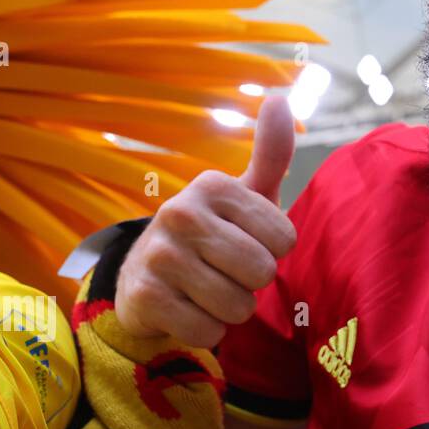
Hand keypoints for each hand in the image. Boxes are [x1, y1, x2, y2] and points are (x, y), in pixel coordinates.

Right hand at [115, 96, 297, 347]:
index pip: (285, 239)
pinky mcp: (144, 298)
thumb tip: (279, 97)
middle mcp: (181, 213)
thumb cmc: (215, 234)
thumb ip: (270, 152)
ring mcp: (159, 255)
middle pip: (262, 272)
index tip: (248, 243)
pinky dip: (207, 331)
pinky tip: (189, 311)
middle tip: (228, 272)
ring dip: (231, 310)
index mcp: (213, 186)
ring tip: (209, 292)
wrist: (146, 278)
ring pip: (237, 306)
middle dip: (253, 283)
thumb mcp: (247, 194)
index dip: (274, 252)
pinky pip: (208, 331)